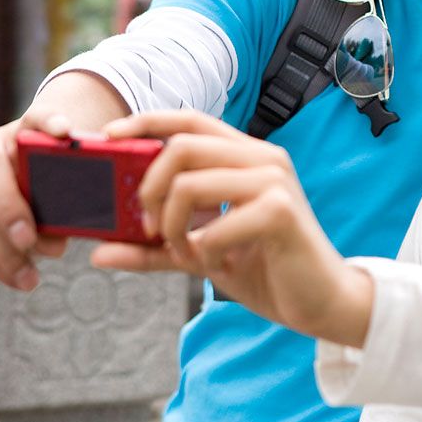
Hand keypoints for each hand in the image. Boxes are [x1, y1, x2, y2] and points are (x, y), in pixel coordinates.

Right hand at [0, 111, 69, 289]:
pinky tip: (15, 279)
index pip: (33, 117)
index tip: (64, 131)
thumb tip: (58, 241)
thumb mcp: (44, 206)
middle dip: (11, 204)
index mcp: (16, 135)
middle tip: (30, 239)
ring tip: (31, 277)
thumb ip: (55, 213)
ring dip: (5, 249)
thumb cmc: (24, 210)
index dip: (48, 120)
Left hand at [89, 111, 372, 346]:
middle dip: (148, 189)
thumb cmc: (265, 269)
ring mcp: (274, 181)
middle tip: (146, 228)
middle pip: (181, 146)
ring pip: (189, 184)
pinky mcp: (279, 211)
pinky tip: (215, 265)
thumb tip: (99, 252)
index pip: (190, 120)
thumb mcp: (201, 253)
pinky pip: (212, 227)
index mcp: (246, 156)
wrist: (321, 301)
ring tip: (185, 253)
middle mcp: (263, 158)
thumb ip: (155, 248)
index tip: (109, 137)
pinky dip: (200, 252)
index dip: (146, 122)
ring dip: (171, 227)